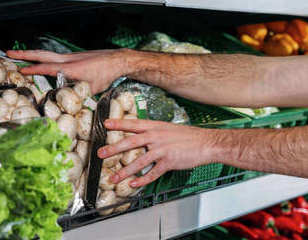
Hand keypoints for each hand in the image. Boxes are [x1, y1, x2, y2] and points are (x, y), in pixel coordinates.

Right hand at [6, 49, 130, 93]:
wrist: (118, 60)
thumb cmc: (106, 74)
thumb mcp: (92, 88)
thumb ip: (77, 93)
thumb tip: (68, 101)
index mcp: (71, 68)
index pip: (47, 68)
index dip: (33, 70)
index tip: (20, 70)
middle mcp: (69, 59)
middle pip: (42, 54)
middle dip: (25, 54)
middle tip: (9, 53)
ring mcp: (72, 56)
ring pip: (48, 54)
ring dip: (33, 54)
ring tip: (19, 56)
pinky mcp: (76, 56)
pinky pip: (57, 57)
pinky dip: (46, 57)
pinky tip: (43, 61)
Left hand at [97, 118, 215, 186]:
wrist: (206, 143)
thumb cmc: (189, 136)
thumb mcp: (170, 129)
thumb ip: (156, 132)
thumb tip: (143, 137)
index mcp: (156, 127)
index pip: (134, 124)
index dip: (119, 123)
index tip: (106, 123)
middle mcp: (157, 137)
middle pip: (131, 142)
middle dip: (114, 148)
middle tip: (101, 153)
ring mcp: (162, 149)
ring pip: (139, 161)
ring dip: (125, 171)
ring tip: (114, 178)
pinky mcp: (169, 161)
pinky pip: (153, 173)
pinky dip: (143, 180)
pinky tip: (135, 184)